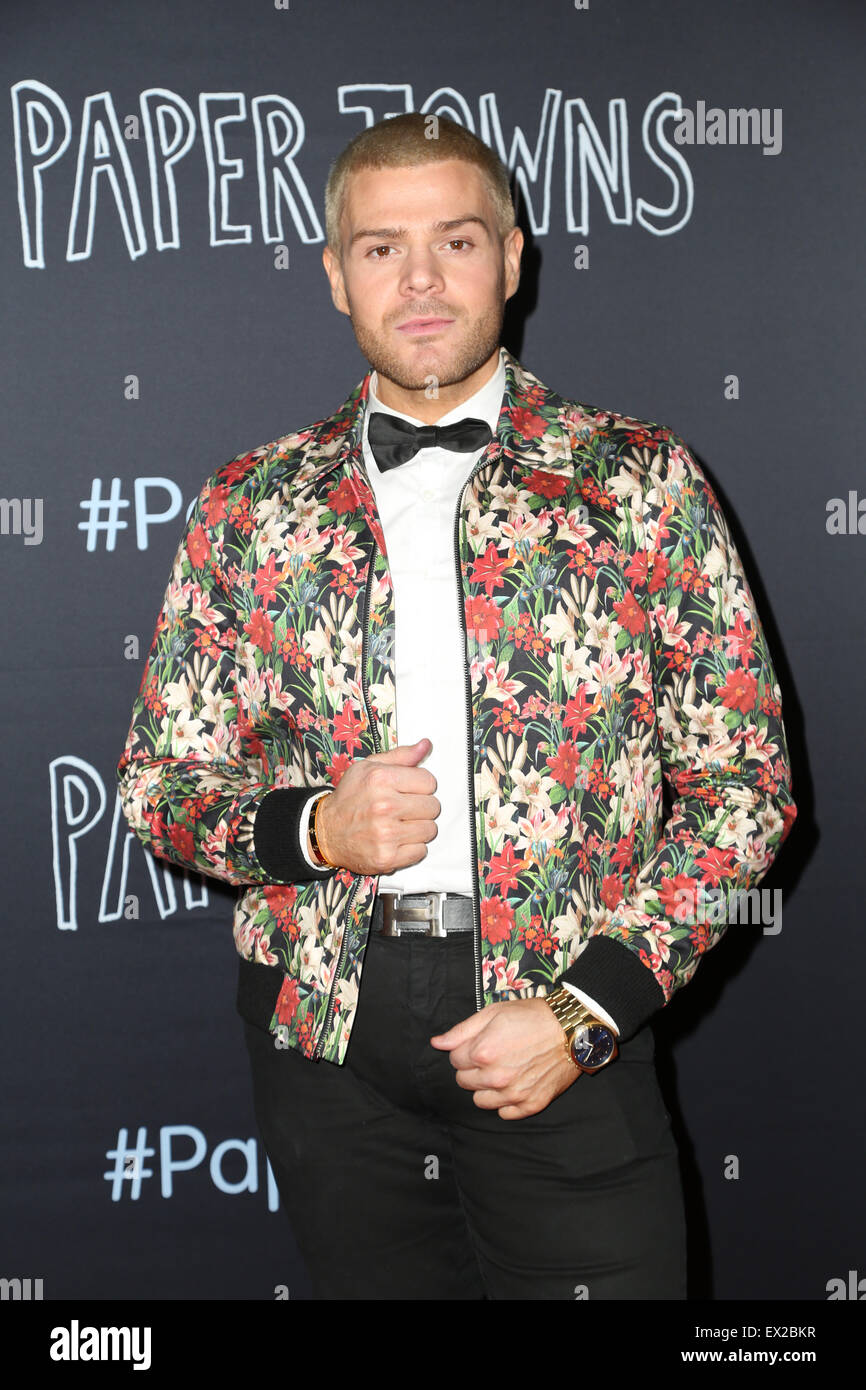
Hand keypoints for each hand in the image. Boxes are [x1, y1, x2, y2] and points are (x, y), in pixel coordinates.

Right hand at [316, 737, 440, 874]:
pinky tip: (397, 840)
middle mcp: (384, 806)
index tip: (408, 791)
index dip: (421, 786)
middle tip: (404, 808)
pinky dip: (412, 847)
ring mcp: (386, 834)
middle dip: (421, 807)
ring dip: (418, 828)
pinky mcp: (387, 857)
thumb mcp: (368, 767)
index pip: (429, 782)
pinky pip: (421, 851)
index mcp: (381, 779)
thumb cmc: (349, 798)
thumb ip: (401, 756)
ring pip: (430, 829)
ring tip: (400, 824)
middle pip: (433, 806)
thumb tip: (426, 745)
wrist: (325, 831)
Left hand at [430, 997, 580, 1119]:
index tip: (479, 1043)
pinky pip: (504, 1113)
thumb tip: (437, 1043)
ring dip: (486, 1088)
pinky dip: (507, 1101)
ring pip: (481, 1101)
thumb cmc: (533, 1016)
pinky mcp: (530, 1105)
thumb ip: (461, 1031)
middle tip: (493, 1055)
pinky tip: (516, 1083)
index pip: (454, 1060)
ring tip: (503, 1070)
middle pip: (464, 1081)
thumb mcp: (494, 1013)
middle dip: (472, 1069)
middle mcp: (495, 1077)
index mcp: (482, 1052)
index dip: (464, 1050)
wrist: (572, 1029)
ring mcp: (513, 1094)